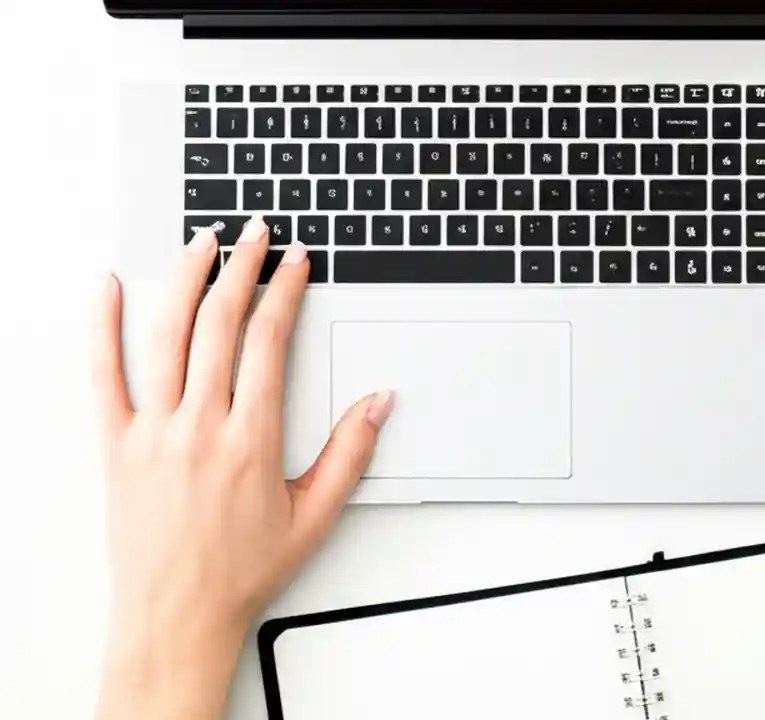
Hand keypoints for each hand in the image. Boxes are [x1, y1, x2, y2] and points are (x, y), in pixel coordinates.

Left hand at [93, 218, 393, 719]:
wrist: (176, 614)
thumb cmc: (242, 570)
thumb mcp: (315, 515)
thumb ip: (350, 453)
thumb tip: (379, 402)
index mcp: (251, 440)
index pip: (269, 342)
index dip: (284, 292)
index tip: (294, 263)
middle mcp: (199, 426)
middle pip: (220, 324)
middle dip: (241, 269)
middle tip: (254, 236)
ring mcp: (152, 432)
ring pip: (165, 335)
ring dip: (184, 280)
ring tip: (200, 243)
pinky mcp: (115, 444)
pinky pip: (102, 374)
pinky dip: (101, 326)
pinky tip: (106, 289)